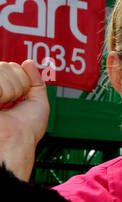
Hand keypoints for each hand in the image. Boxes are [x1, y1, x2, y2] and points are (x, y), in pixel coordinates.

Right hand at [0, 60, 48, 178]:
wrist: (18, 139)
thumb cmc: (28, 128)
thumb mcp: (38, 101)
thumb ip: (35, 81)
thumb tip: (28, 62)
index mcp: (2, 90)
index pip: (10, 67)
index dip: (22, 80)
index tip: (21, 96)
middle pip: (5, 66)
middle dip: (18, 84)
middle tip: (14, 102)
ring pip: (1, 69)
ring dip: (11, 89)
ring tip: (6, 104)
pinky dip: (4, 91)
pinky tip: (0, 103)